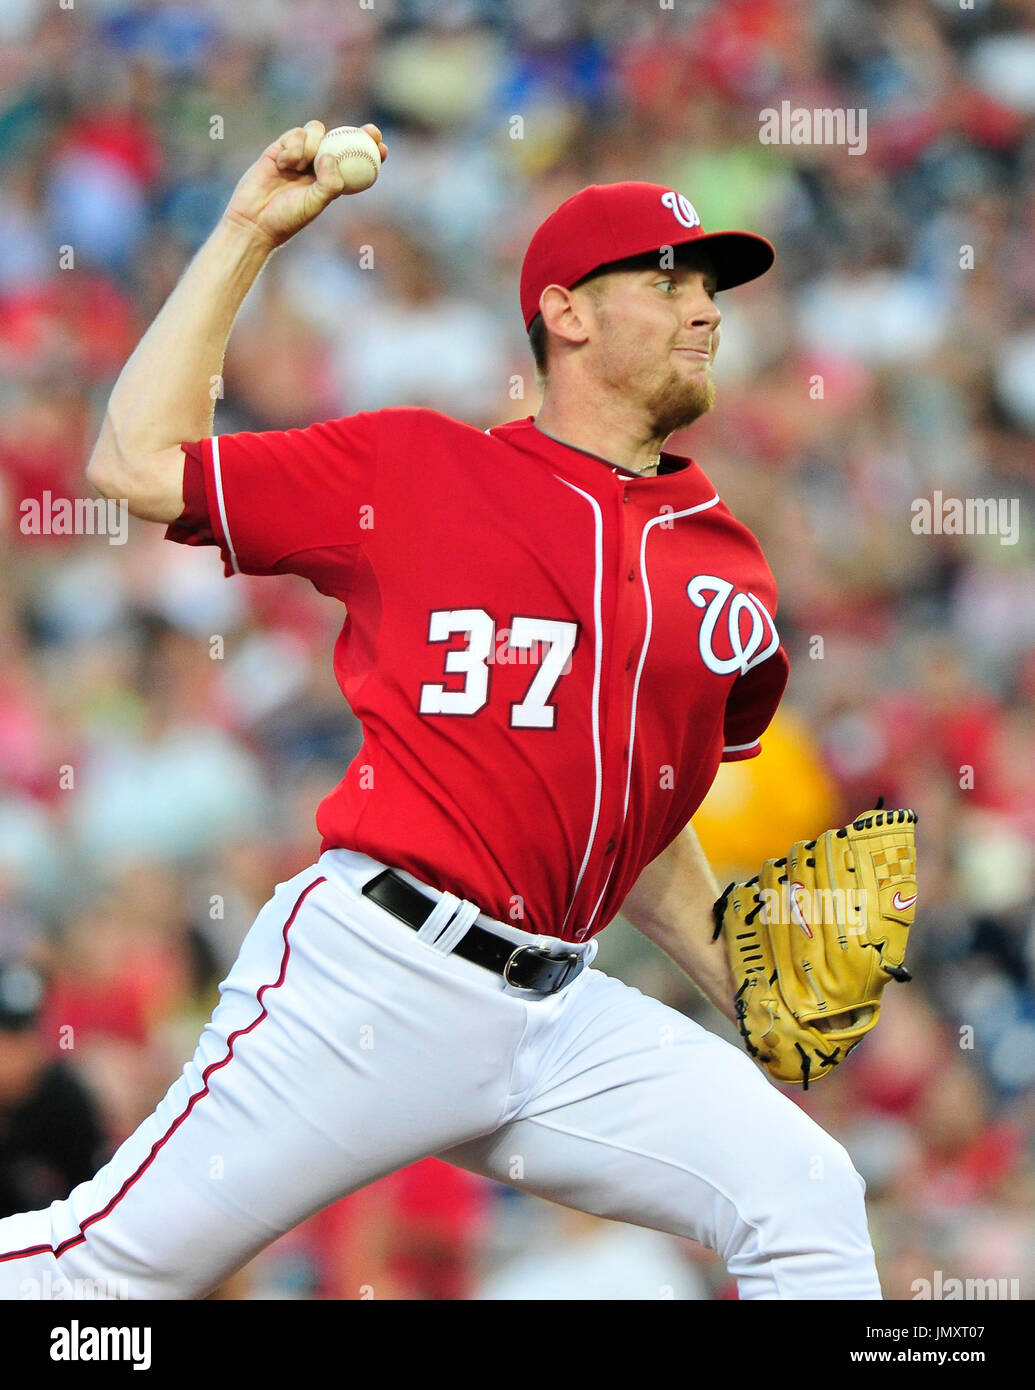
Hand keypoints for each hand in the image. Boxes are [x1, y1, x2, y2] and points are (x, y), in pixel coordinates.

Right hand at [221, 120, 388, 250]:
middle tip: (370, 131)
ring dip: (312, 143)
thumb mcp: (314, 204)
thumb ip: (328, 183)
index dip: (370, 152)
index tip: (382, 148)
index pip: (354, 162)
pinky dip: (294, 146)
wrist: (254, 219)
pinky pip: (296, 134)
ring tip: (298, 166)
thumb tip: (330, 157)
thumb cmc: (287, 218)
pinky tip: (284, 163)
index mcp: (331, 181)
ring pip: (317, 132)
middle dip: (359, 132)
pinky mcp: (282, 147)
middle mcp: (318, 165)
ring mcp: (301, 155)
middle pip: (342, 139)